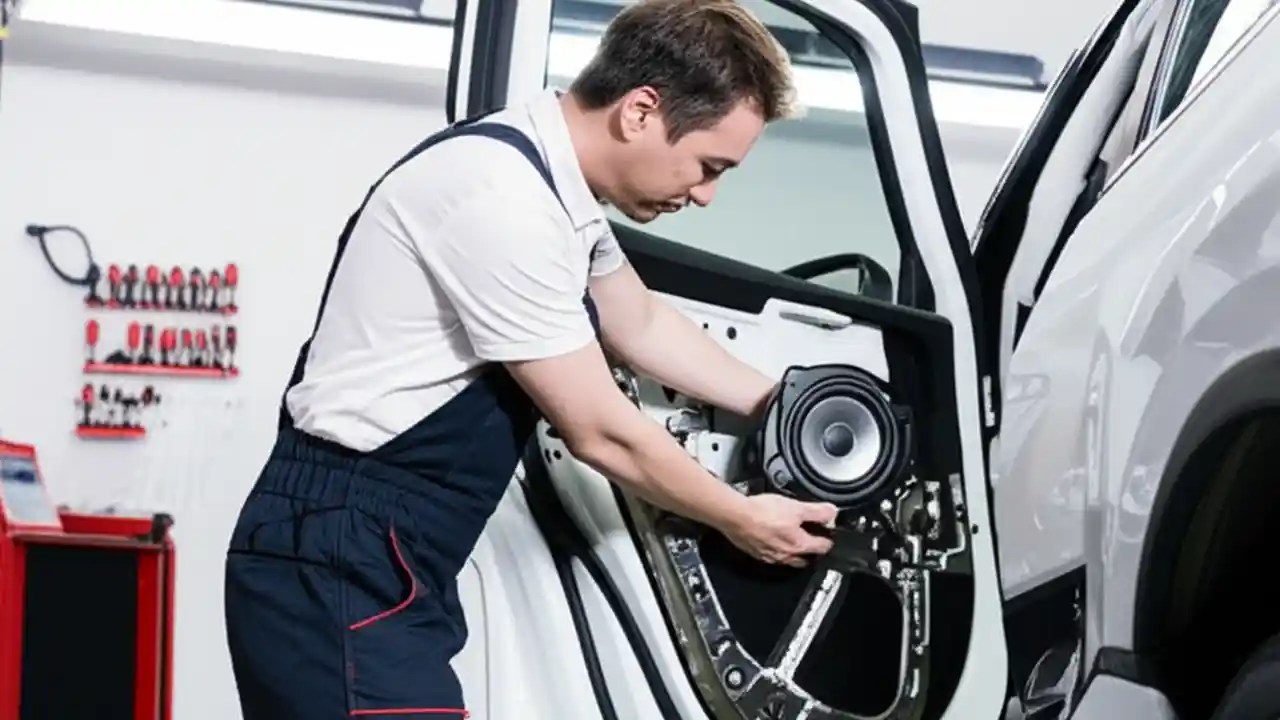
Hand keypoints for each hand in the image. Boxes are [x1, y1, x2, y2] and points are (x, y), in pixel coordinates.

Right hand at [720, 494, 838, 567]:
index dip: (828, 539)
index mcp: (800, 545)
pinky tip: (772, 539)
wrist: (735, 516)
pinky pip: (772, 556)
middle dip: (811, 551)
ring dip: (793, 552)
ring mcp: (771, 557)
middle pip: (806, 559)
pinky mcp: (757, 554)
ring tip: (792, 540)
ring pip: (789, 559)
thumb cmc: (763, 512)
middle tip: (813, 539)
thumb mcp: (795, 507)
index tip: (828, 533)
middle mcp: (786, 555)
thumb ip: (816, 511)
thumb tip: (832, 513)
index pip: (823, 547)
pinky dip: (776, 550)